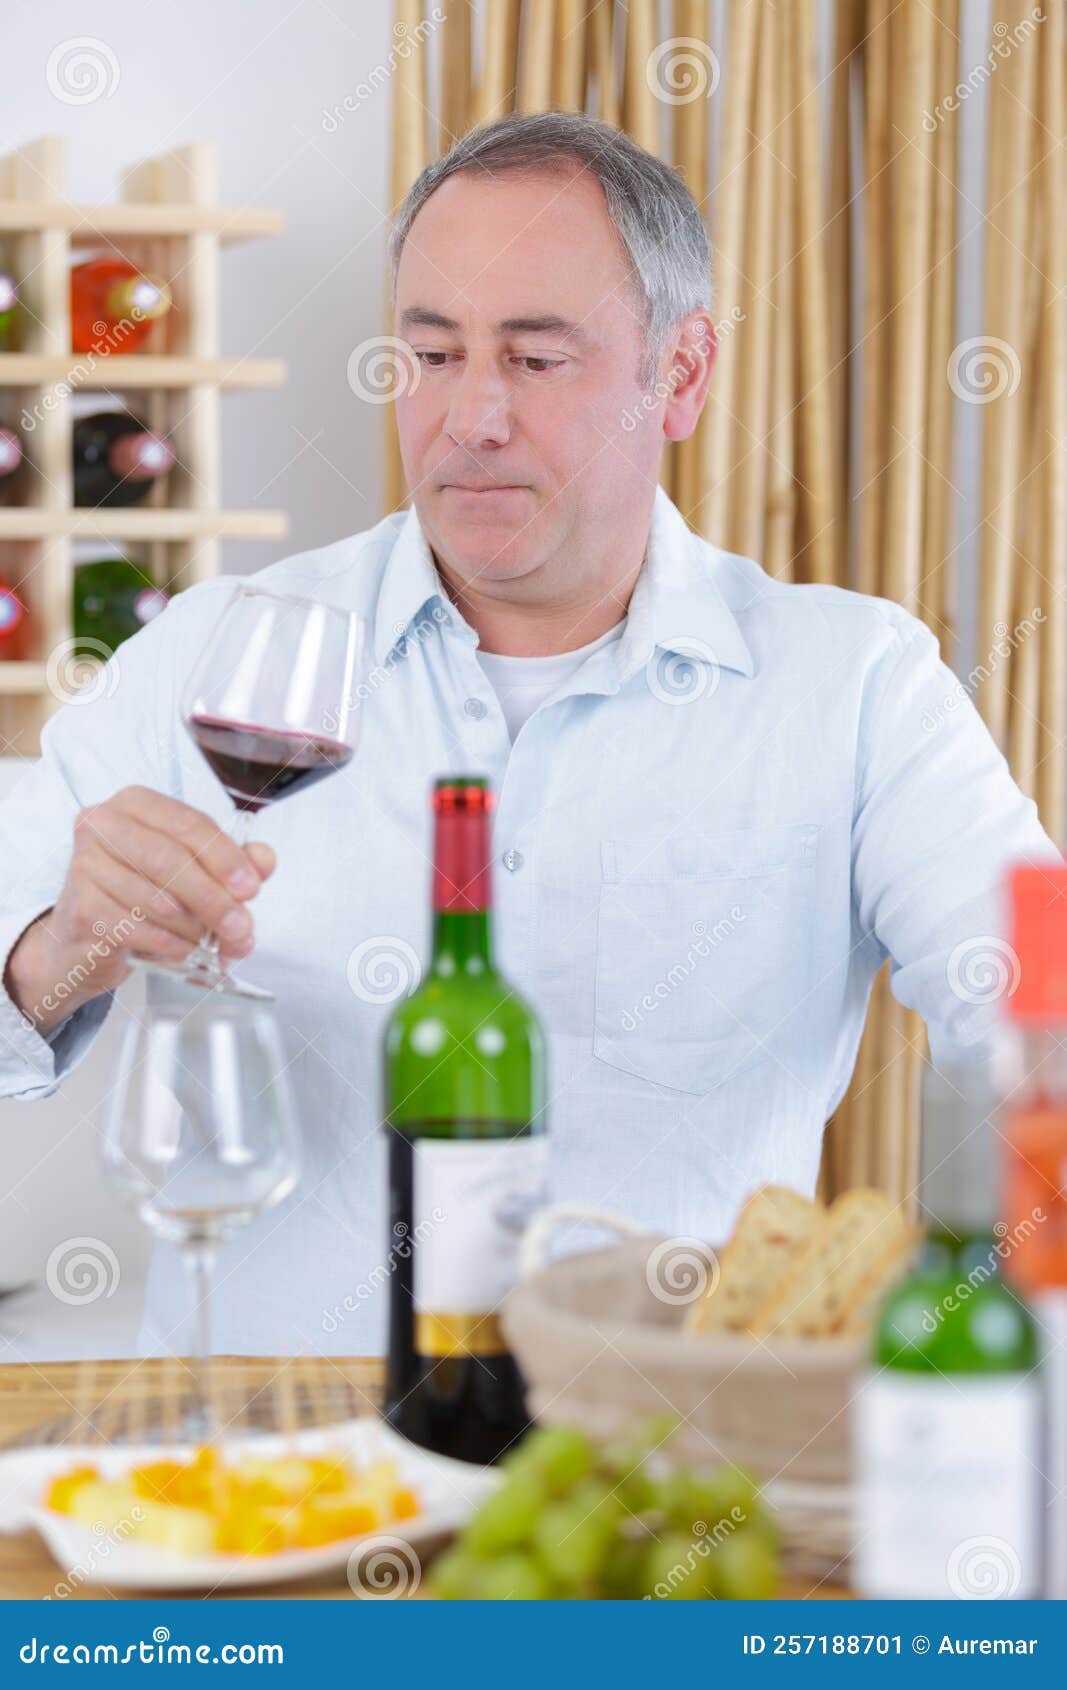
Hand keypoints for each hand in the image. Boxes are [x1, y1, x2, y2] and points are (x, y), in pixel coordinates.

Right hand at [5, 786, 275, 1032]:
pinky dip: (170, 945)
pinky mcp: (80, 907)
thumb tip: (265, 859)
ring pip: (156, 898)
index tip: (252, 888)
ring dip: (196, 928)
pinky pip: (138, 929)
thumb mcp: (194, 873)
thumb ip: (232, 862)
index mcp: (137, 804)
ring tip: (215, 945)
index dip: (226, 858)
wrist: (88, 939)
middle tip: (242, 927)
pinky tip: (186, 952)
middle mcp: (103, 825)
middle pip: (171, 860)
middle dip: (214, 898)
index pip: (189, 824)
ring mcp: (85, 865)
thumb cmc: (144, 894)